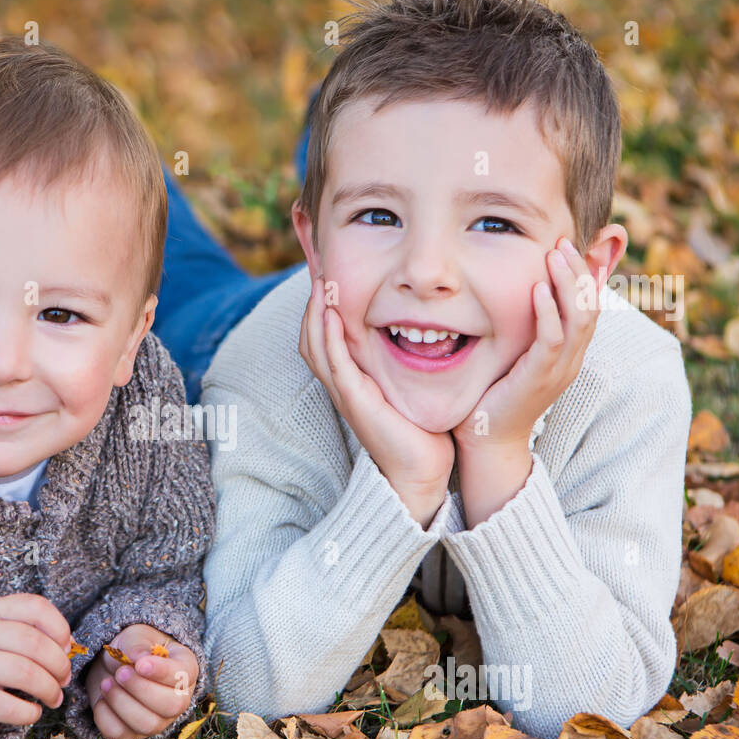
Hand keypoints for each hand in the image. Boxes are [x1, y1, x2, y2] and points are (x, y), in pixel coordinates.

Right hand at [0, 593, 72, 727]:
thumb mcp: (3, 630)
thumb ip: (35, 631)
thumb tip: (70, 647)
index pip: (34, 607)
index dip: (59, 627)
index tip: (67, 647)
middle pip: (32, 642)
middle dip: (59, 664)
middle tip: (64, 679)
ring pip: (24, 672)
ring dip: (49, 688)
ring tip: (55, 698)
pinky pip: (6, 706)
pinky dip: (29, 712)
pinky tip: (34, 712)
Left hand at [86, 624, 197, 738]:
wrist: (115, 666)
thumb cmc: (134, 649)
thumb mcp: (136, 636)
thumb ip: (137, 645)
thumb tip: (136, 658)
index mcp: (185, 670)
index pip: (183, 676)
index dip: (162, 673)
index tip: (140, 664)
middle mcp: (178, 700)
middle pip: (172, 706)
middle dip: (141, 689)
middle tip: (120, 673)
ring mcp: (158, 721)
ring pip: (147, 725)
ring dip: (121, 703)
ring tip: (106, 683)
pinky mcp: (134, 733)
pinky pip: (121, 734)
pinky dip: (105, 717)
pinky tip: (101, 699)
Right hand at [298, 273, 454, 525]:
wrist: (420, 472)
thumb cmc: (420, 431)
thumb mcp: (410, 387)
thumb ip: (408, 361)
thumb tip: (428, 331)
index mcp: (352, 379)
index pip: (324, 334)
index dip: (322, 304)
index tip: (331, 271)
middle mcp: (342, 384)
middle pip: (310, 335)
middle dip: (312, 300)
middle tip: (318, 265)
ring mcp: (345, 392)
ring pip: (315, 344)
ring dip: (314, 311)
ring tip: (320, 279)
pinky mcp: (354, 400)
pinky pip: (333, 362)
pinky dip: (328, 335)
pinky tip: (330, 312)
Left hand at [452, 236, 604, 454]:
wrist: (487, 441)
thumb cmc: (495, 394)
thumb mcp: (514, 353)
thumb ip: (523, 326)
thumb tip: (519, 293)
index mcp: (568, 352)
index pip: (589, 304)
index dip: (584, 272)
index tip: (567, 243)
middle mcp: (571, 359)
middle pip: (591, 305)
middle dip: (579, 269)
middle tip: (563, 240)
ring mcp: (559, 370)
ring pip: (579, 319)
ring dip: (568, 283)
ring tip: (555, 254)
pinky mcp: (539, 379)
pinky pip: (552, 340)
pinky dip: (548, 313)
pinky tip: (538, 290)